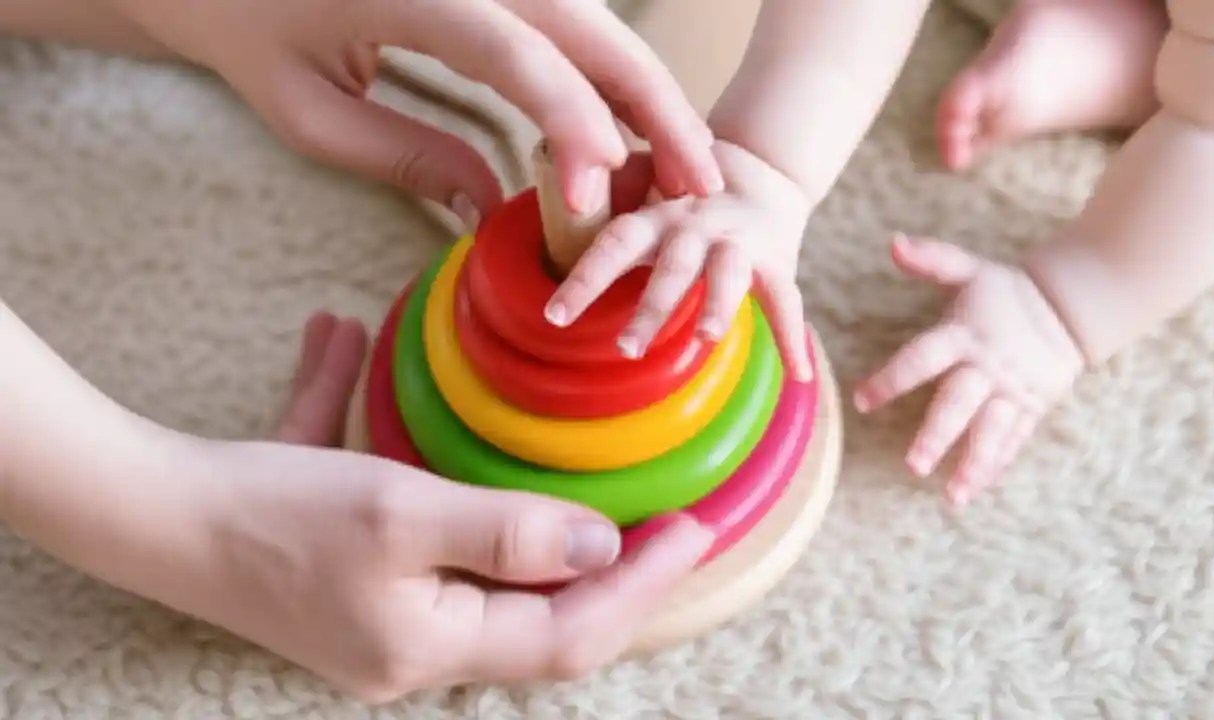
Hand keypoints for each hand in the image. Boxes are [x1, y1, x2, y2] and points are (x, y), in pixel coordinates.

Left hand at [107, 0, 722, 218]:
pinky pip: (575, 25)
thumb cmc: (253, 31)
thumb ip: (406, 157)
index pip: (517, 56)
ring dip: (651, 97)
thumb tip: (490, 208)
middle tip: (702, 185)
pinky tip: (641, 133)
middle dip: (656, 110)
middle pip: (591, 30)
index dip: (568, 129)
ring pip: (598, 24)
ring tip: (688, 170)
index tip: (591, 202)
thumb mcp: (308, 111)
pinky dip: (617, 81)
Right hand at [159, 314, 711, 699]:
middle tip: (669, 524)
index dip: (641, 587)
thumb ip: (508, 532)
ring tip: (608, 509)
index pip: (571, 634)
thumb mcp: (403, 514)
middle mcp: (416, 647)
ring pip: (494, 585)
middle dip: (611, 576)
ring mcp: (383, 618)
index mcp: (434, 645)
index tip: (695, 528)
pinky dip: (450, 493)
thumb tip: (602, 544)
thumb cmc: (273, 512)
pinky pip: (425, 542)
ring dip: (548, 546)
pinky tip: (451, 426)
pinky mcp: (355, 580)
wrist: (153, 515)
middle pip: (541, 619)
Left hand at [544, 140, 812, 380]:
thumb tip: (552, 227)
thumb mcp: (645, 201)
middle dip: (652, 306)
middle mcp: (695, 227)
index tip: (555, 317)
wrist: (761, 172)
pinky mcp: (776, 261)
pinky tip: (798, 374)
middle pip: (673, 266)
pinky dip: (792, 336)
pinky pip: (786, 298)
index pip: (614, 243)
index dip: (585, 278)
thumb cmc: (682, 200)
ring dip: (717, 306)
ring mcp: (738, 243)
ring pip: (727, 274)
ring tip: (706, 340)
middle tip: (626, 348)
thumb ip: (608, 218)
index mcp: (655, 217)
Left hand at [852, 235, 1084, 504]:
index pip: (921, 358)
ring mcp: (1012, 391)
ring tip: (953, 495)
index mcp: (963, 335)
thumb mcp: (970, 269)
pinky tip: (975, 489)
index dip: (890, 379)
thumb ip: (931, 259)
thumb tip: (893, 243)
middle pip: (958, 403)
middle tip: (913, 465)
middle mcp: (986, 367)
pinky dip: (995, 465)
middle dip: (936, 435)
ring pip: (991, 431)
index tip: (861, 400)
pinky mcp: (1032, 407)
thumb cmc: (1008, 291)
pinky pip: (1013, 440)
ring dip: (972, 463)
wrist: (1071, 305)